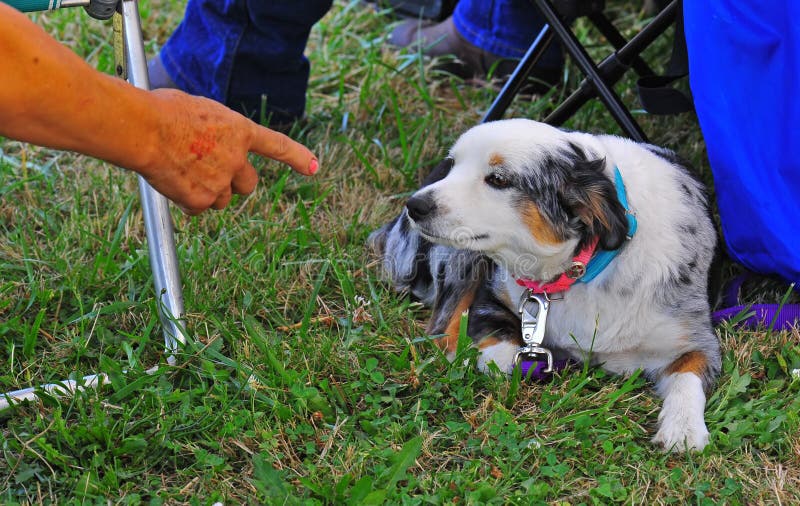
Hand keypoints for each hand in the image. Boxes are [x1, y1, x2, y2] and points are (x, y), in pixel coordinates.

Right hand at [136, 89, 317, 214]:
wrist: (144, 129)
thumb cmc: (161, 111)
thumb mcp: (198, 111)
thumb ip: (212, 130)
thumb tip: (203, 143)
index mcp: (239, 130)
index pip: (277, 146)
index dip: (297, 157)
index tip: (314, 167)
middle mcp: (237, 158)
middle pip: (248, 185)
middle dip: (234, 184)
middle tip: (211, 176)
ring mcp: (221, 181)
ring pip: (222, 199)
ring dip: (207, 193)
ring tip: (181, 173)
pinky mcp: (202, 200)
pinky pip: (197, 209)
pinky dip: (186, 201)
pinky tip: (170, 182)